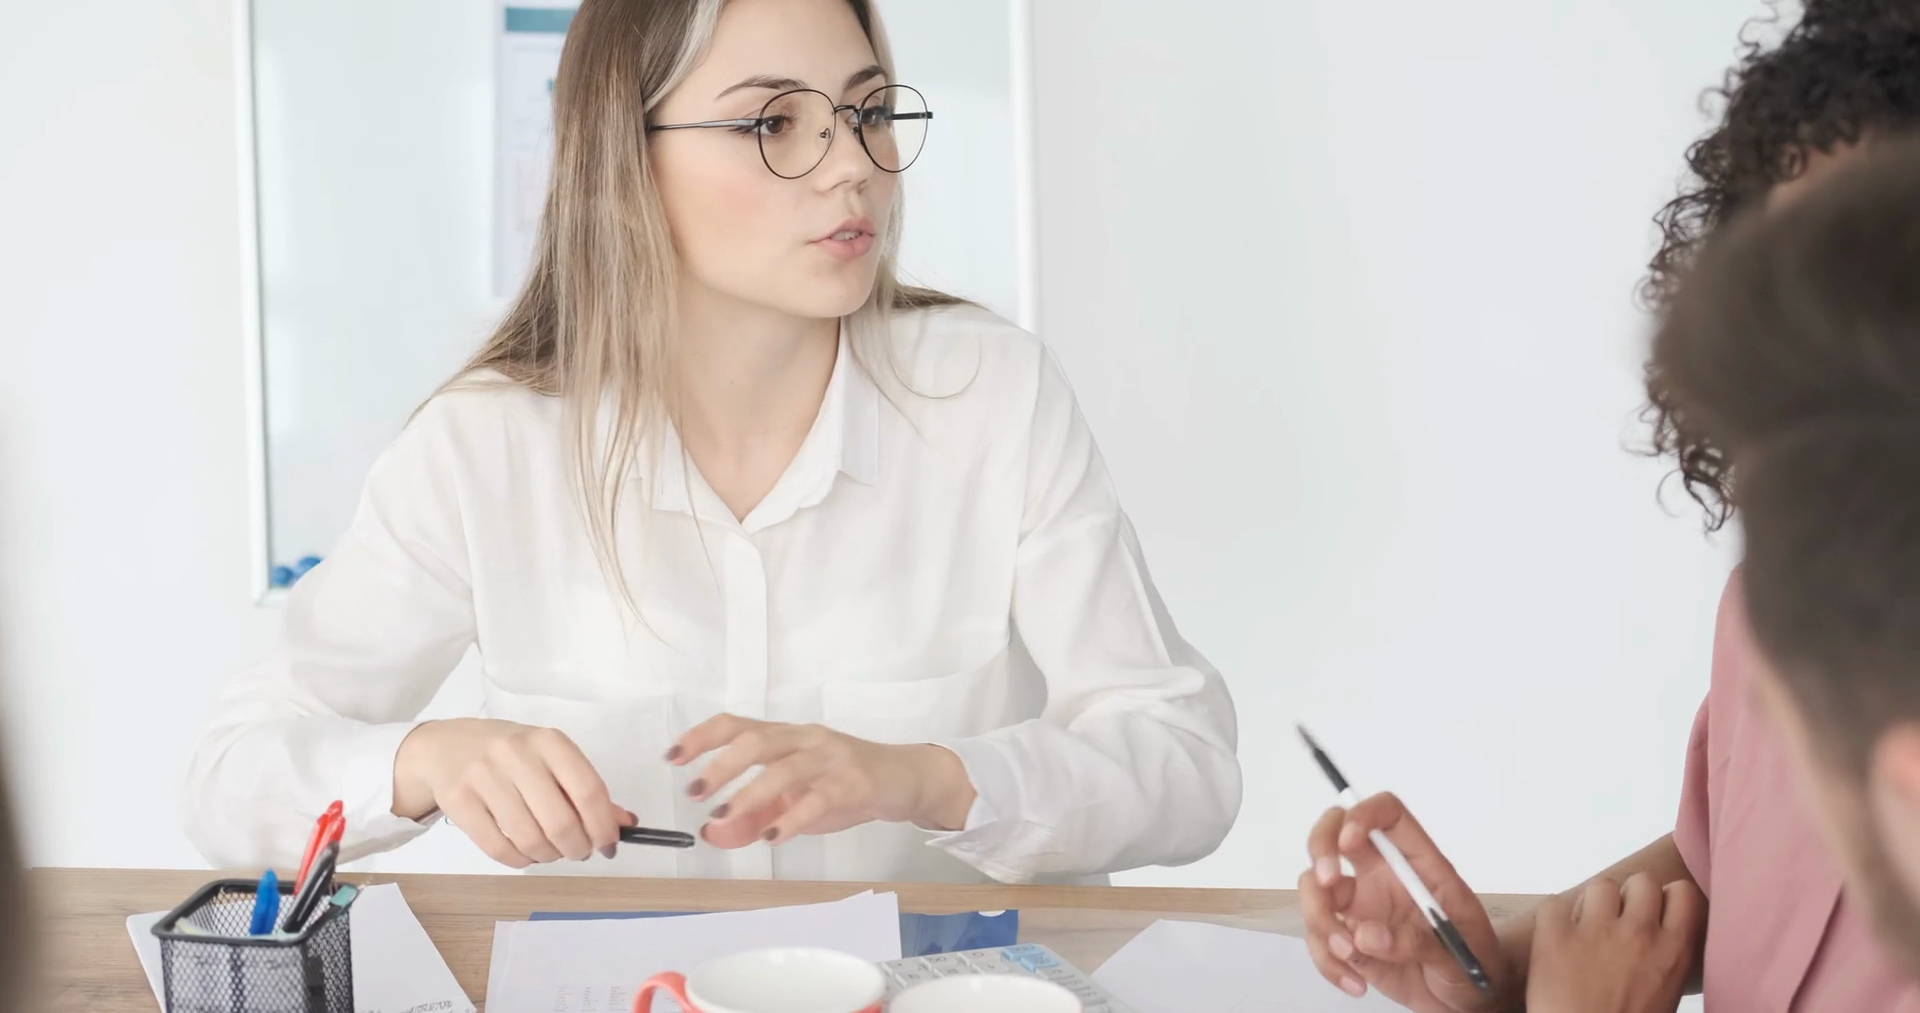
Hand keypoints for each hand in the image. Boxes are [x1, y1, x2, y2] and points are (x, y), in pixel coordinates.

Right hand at [392, 718, 633, 868]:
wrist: (444, 747)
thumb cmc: (509, 754)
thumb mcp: (550, 758)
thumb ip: (585, 789)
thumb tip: (624, 825)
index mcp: (549, 741)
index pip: (588, 789)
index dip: (604, 825)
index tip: (609, 845)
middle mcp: (516, 754)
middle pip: (560, 821)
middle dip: (577, 847)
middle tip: (579, 852)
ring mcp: (483, 777)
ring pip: (530, 838)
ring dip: (549, 856)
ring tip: (551, 851)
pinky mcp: (458, 801)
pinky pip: (498, 848)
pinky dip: (520, 860)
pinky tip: (526, 854)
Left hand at [669, 715, 976, 847]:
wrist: (904, 778)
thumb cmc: (845, 783)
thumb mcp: (796, 800)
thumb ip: (756, 816)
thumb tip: (715, 835)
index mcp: (786, 736)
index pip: (736, 726)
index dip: (702, 738)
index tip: (672, 757)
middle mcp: (805, 739)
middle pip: (755, 742)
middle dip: (720, 767)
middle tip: (695, 794)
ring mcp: (831, 758)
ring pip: (784, 769)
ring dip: (748, 794)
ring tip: (722, 819)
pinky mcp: (853, 782)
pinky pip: (818, 799)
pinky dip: (792, 818)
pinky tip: (772, 837)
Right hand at [1299, 793, 1517, 1012]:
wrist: (1466, 1000)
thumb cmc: (1474, 962)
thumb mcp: (1461, 952)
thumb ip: (1419, 941)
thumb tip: (1366, 934)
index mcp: (1417, 863)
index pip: (1387, 815)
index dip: (1364, 815)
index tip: (1349, 843)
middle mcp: (1380, 875)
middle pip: (1335, 832)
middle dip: (1321, 850)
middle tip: (1327, 883)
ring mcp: (1359, 904)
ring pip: (1314, 886)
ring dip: (1320, 918)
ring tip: (1349, 956)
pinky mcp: (1345, 935)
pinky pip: (1316, 936)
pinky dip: (1326, 961)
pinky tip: (1355, 982)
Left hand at [1524, 874, 1702, 1012]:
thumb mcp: (1666, 994)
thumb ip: (1665, 958)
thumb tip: (1660, 937)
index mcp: (1673, 951)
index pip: (1683, 894)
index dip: (1667, 899)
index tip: (1656, 912)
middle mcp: (1638, 932)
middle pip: (1641, 882)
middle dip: (1630, 897)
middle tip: (1619, 922)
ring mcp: (1595, 931)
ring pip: (1601, 884)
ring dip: (1594, 903)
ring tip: (1587, 929)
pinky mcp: (1554, 936)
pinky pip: (1554, 902)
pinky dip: (1555, 916)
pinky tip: (1558, 937)